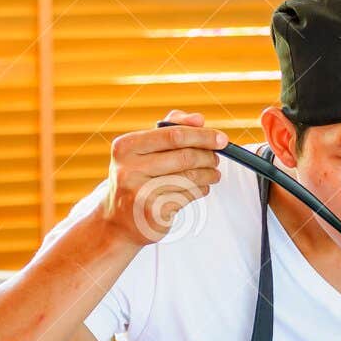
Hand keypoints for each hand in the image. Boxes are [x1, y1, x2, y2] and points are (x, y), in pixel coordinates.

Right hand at [104, 109, 227, 246]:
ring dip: (208, 175)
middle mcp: (129, 168)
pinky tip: (200, 188)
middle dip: (207, 157)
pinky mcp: (154, 211)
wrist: (118, 221)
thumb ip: (170, 129)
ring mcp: (141, 191)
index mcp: (126, 146)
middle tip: (216, 159)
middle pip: (185, 157)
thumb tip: (198, 119)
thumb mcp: (144, 150)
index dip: (202, 136)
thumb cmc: (137, 179)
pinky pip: (188, 196)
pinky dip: (200, 190)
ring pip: (190, 178)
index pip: (173, 135)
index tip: (222, 139)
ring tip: (212, 174)